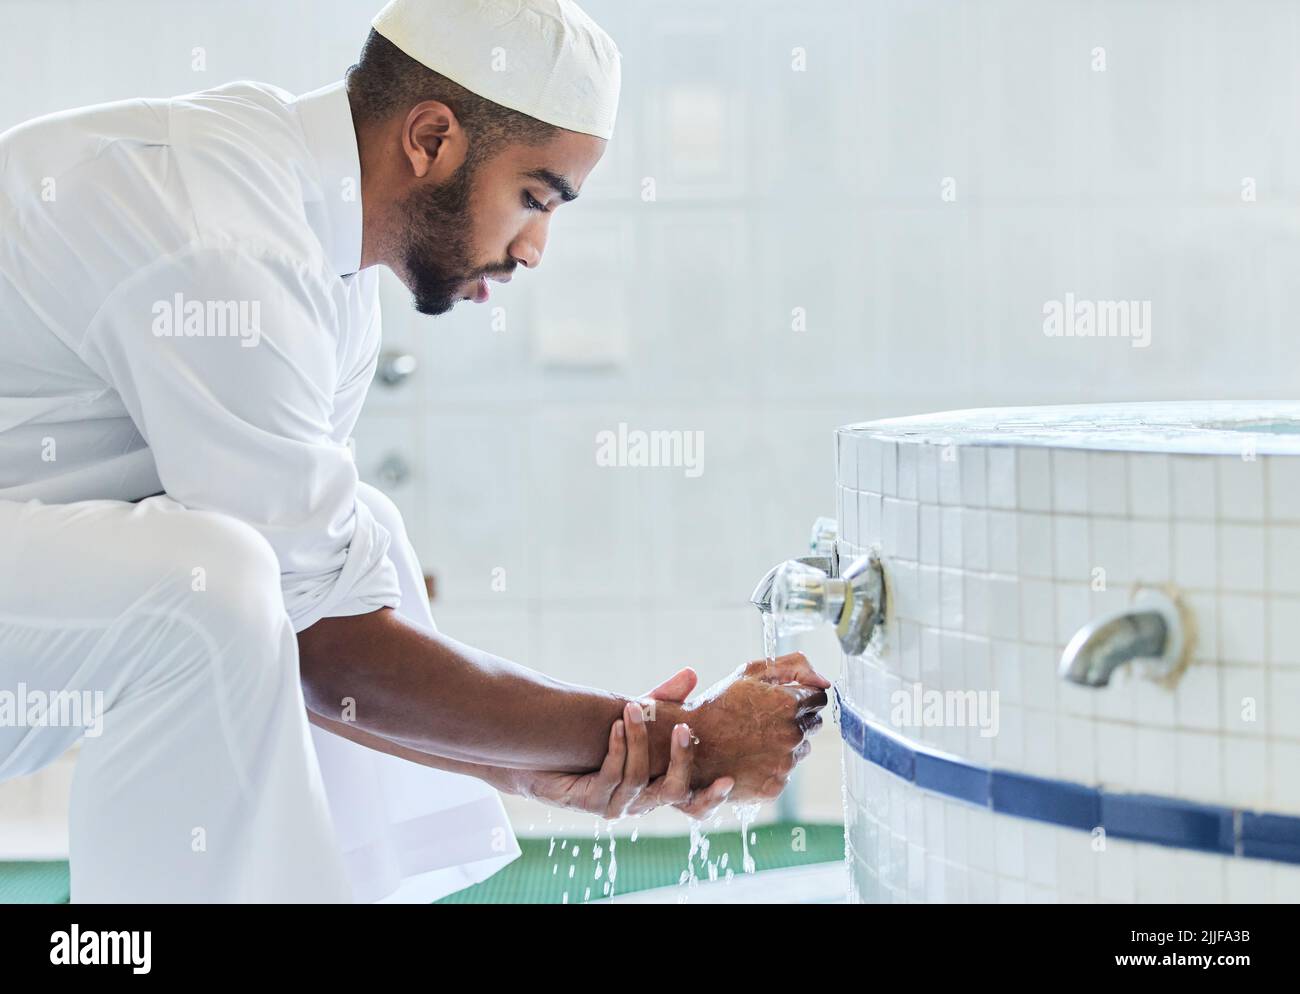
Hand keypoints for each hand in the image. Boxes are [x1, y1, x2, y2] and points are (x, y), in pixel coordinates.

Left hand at [513, 669, 734, 818]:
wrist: (549, 750)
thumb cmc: (599, 734)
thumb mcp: (640, 716)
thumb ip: (665, 701)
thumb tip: (692, 673)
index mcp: (659, 787)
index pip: (693, 803)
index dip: (712, 796)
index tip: (730, 779)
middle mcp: (642, 802)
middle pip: (673, 792)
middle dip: (680, 760)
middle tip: (684, 730)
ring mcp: (617, 805)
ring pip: (638, 778)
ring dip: (638, 741)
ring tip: (632, 710)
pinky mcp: (592, 802)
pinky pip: (611, 776)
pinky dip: (616, 748)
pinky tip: (614, 726)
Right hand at [684, 652, 829, 802]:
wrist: (686, 742)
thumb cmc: (718, 704)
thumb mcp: (751, 673)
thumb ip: (793, 667)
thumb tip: (825, 681)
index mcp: (788, 704)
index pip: (818, 698)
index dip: (800, 696)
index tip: (782, 700)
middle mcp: (791, 735)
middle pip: (812, 725)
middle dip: (796, 720)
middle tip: (765, 720)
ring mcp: (784, 764)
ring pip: (801, 750)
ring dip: (786, 744)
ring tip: (755, 740)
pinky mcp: (774, 787)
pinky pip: (785, 773)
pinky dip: (772, 766)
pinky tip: (750, 758)